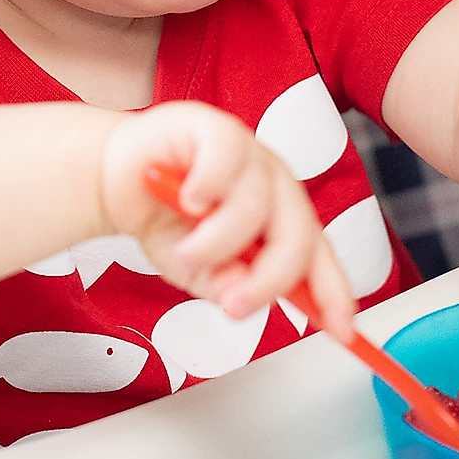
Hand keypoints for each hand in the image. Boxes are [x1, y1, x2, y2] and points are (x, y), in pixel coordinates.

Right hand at [98, 101, 357, 341]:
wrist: (116, 179)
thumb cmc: (166, 222)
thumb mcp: (197, 269)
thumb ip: (221, 284)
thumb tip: (239, 299)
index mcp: (281, 216)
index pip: (318, 255)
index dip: (333, 292)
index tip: (342, 330)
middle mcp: (274, 183)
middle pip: (298, 234)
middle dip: (269, 280)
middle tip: (234, 306)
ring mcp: (249, 152)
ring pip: (256, 205)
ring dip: (216, 243)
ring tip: (185, 251)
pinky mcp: (215, 128)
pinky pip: (224, 163)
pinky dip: (204, 190)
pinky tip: (187, 200)